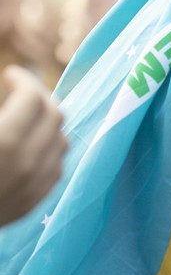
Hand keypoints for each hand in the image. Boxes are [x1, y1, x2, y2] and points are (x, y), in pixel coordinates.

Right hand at [0, 66, 66, 226]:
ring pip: (61, 139)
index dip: (23, 79)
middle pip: (54, 115)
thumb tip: (14, 79)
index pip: (33, 98)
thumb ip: (2, 114)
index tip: (10, 73)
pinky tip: (32, 141)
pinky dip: (49, 147)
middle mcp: (26, 165)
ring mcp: (35, 185)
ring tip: (27, 113)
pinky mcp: (36, 200)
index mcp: (4, 144)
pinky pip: (56, 165)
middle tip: (22, 89)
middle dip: (39, 95)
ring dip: (48, 121)